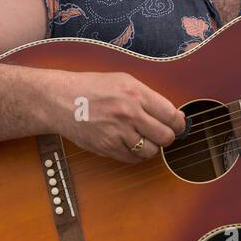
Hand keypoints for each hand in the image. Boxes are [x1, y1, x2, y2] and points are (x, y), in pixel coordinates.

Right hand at [44, 70, 186, 163]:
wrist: (61, 100)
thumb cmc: (92, 87)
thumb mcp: (123, 81)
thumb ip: (149, 97)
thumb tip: (175, 116)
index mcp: (136, 93)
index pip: (171, 115)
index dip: (179, 123)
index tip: (178, 125)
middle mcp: (129, 113)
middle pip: (166, 136)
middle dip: (167, 137)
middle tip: (161, 133)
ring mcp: (118, 132)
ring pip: (151, 151)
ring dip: (151, 147)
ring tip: (142, 138)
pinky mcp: (107, 147)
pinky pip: (133, 159)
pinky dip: (135, 154)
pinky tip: (129, 143)